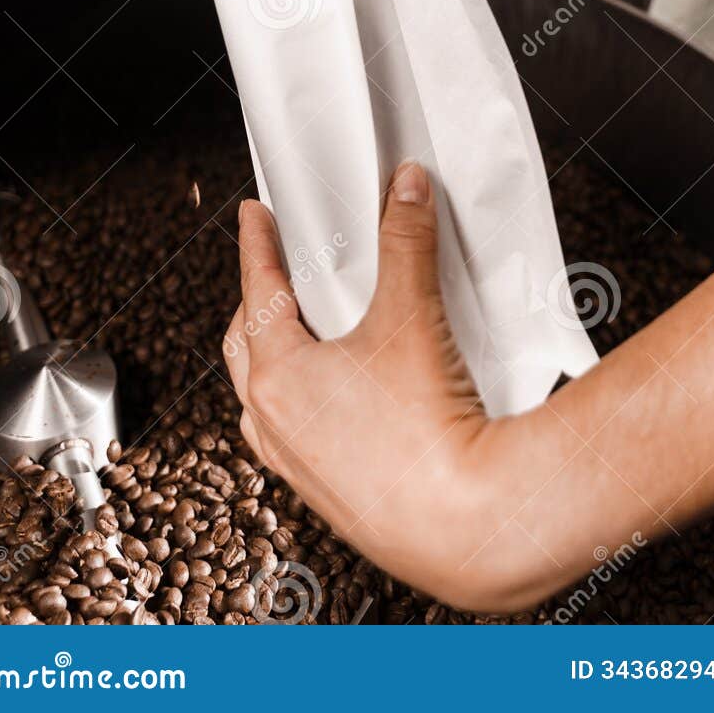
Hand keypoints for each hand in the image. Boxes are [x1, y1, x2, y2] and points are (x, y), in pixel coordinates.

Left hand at [223, 163, 548, 612]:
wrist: (466, 523)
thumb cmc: (426, 433)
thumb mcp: (412, 315)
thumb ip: (406, 241)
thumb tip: (406, 189)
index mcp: (278, 377)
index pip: (256, 291)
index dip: (256, 245)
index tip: (254, 217)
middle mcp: (275, 424)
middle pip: (247, 345)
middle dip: (258, 301)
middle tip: (276, 269)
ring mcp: (298, 465)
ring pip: (265, 397)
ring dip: (275, 358)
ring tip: (306, 332)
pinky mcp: (330, 495)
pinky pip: (296, 437)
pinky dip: (304, 404)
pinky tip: (341, 396)